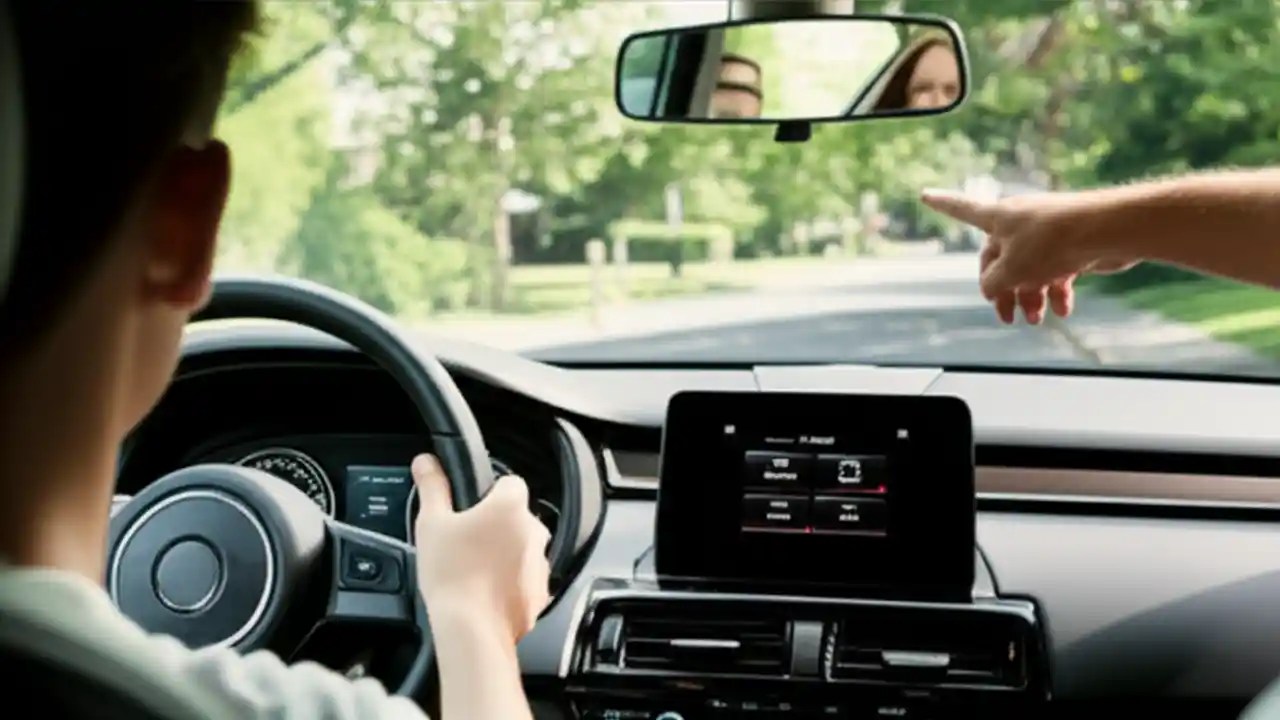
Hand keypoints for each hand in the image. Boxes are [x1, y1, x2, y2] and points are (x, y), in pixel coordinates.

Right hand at [411, 454, 550, 643]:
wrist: (472, 631)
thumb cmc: (452, 577)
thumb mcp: (431, 524)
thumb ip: (432, 487)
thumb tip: (426, 462)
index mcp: (510, 506)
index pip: (509, 482)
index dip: (487, 493)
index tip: (470, 509)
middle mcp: (534, 530)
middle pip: (515, 516)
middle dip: (495, 526)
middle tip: (465, 542)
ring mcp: (541, 562)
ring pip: (522, 547)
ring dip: (504, 553)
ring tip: (473, 570)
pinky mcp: (540, 592)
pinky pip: (526, 577)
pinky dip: (510, 581)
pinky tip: (485, 591)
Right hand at [921, 189, 1138, 322]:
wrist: (1108, 232)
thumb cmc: (1052, 243)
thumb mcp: (1009, 271)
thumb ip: (992, 284)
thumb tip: (994, 289)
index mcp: (997, 218)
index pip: (961, 209)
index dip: (942, 204)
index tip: (924, 193)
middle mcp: (1019, 221)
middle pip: (999, 258)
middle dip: (1003, 290)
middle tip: (1008, 317)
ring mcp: (1046, 232)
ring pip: (1029, 268)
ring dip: (1029, 296)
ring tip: (1035, 320)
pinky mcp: (1071, 243)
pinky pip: (1055, 270)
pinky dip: (1055, 291)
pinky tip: (1062, 311)